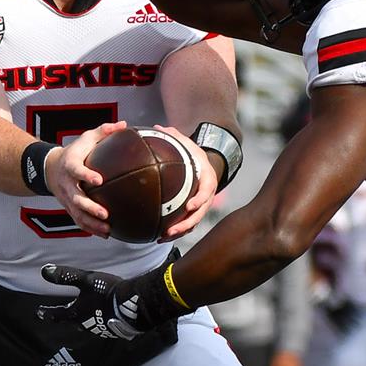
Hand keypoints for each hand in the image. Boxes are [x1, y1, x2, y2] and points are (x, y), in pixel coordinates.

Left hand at [36, 261, 177, 341]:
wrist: (134, 305)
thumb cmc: (107, 292)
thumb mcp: (85, 280)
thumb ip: (65, 276)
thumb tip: (45, 271)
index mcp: (76, 314)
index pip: (56, 314)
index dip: (46, 312)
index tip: (39, 312)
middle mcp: (85, 325)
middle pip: (72, 321)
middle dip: (66, 316)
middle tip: (62, 312)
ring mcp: (100, 329)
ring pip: (87, 324)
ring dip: (84, 318)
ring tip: (84, 312)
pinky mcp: (113, 330)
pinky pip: (101, 325)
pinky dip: (99, 319)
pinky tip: (104, 315)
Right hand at [45, 120, 127, 236]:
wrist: (51, 169)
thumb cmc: (75, 151)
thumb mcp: (87, 138)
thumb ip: (104, 131)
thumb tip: (125, 125)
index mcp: (70, 165)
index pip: (76, 170)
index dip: (85, 175)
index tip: (98, 180)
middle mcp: (67, 184)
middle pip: (76, 198)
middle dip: (89, 207)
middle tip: (104, 213)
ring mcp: (67, 198)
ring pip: (77, 214)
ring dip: (91, 223)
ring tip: (107, 229)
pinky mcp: (70, 208)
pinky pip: (79, 221)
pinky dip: (91, 229)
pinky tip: (106, 234)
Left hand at [151, 124, 217, 240]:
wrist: (203, 165)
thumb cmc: (193, 154)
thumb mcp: (187, 143)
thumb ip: (174, 136)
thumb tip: (157, 127)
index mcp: (207, 179)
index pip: (206, 191)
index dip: (199, 200)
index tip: (190, 206)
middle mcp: (206, 196)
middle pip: (199, 214)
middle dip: (186, 224)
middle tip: (171, 230)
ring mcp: (201, 206)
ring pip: (192, 224)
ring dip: (178, 232)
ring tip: (162, 237)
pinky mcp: (193, 213)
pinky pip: (185, 225)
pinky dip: (173, 232)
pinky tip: (157, 237)